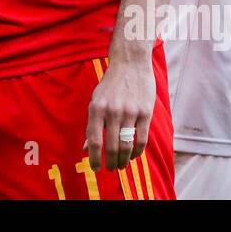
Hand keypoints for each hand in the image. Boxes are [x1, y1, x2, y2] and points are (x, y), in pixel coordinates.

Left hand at [86, 53, 154, 171]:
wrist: (130, 63)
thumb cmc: (111, 84)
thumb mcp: (96, 100)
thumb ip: (92, 124)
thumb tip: (85, 148)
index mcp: (96, 108)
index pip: (93, 140)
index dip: (94, 158)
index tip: (96, 168)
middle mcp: (112, 111)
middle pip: (111, 146)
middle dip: (110, 162)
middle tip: (111, 169)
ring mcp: (130, 112)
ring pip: (126, 145)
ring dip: (123, 160)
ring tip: (121, 165)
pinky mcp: (145, 112)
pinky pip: (141, 139)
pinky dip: (137, 151)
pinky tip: (133, 155)